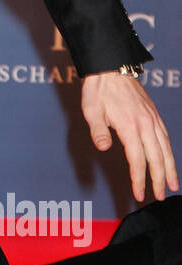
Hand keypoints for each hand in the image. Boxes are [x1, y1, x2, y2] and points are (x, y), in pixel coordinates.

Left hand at [81, 71, 178, 201]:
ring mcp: (152, 119)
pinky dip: (169, 152)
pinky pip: (165, 137)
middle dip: (158, 180)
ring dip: (169, 168)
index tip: (139, 194)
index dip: (139, 179)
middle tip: (160, 196)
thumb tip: (103, 148)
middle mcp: (146, 124)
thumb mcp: (91, 110)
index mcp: (130, 126)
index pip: (137, 160)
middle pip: (156, 158)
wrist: (111, 67)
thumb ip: (98, 131)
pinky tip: (169, 161)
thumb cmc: (98, 90)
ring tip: (172, 185)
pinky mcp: (154, 115)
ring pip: (165, 148)